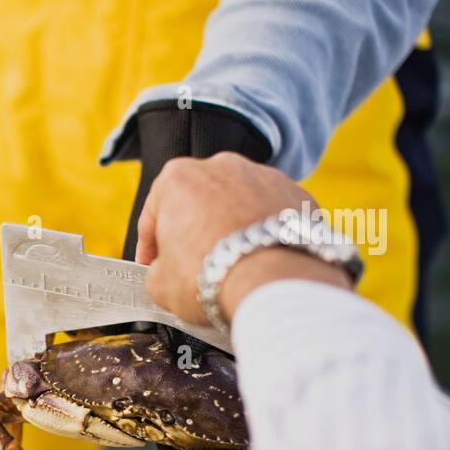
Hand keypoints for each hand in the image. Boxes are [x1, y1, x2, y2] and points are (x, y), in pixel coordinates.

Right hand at [135, 152, 351, 324]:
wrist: (274, 283)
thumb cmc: (209, 277)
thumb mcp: (159, 283)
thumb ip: (158, 269)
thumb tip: (167, 272)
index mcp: (177, 178)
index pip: (154, 213)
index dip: (150, 244)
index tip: (152, 265)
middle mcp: (222, 166)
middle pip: (200, 201)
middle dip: (196, 230)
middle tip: (194, 265)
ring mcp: (265, 177)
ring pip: (240, 204)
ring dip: (234, 229)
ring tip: (234, 265)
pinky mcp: (299, 195)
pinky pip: (275, 215)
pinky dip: (268, 234)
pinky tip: (263, 262)